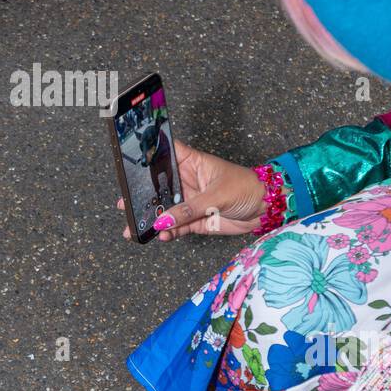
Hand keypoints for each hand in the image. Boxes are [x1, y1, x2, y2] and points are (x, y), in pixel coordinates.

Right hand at [118, 140, 265, 241]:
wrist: (266, 209)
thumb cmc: (246, 187)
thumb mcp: (217, 195)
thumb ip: (189, 209)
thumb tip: (164, 220)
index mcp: (191, 163)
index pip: (164, 154)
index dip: (147, 156)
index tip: (128, 165)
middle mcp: (187, 181)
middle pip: (158, 186)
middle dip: (141, 195)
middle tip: (124, 204)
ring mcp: (190, 202)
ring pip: (164, 210)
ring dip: (150, 219)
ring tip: (134, 228)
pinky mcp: (196, 221)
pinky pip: (176, 227)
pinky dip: (167, 233)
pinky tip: (159, 236)